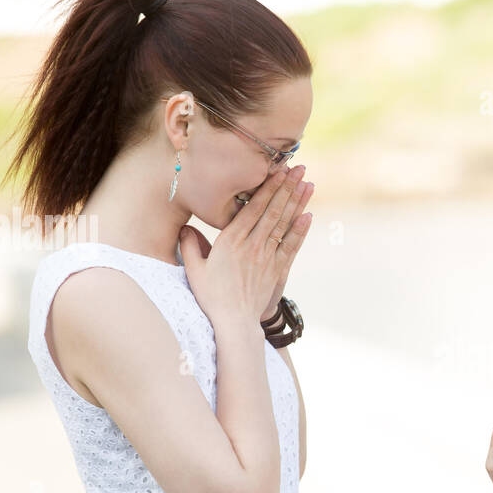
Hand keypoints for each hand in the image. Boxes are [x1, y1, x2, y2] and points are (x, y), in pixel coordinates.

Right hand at [178, 165, 311, 328]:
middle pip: (273, 211)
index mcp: (231, 241)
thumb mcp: (194, 270)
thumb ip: (190, 246)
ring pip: (284, 225)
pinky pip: (291, 246)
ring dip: (297, 203)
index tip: (278, 171)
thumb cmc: (211, 297)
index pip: (253, 208)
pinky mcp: (277, 271)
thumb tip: (184, 228)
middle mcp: (252, 246)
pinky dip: (300, 231)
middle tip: (299, 169)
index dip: (267, 188)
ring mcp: (267, 258)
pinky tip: (308, 215)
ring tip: (308, 184)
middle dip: (287, 188)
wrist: (234, 323)